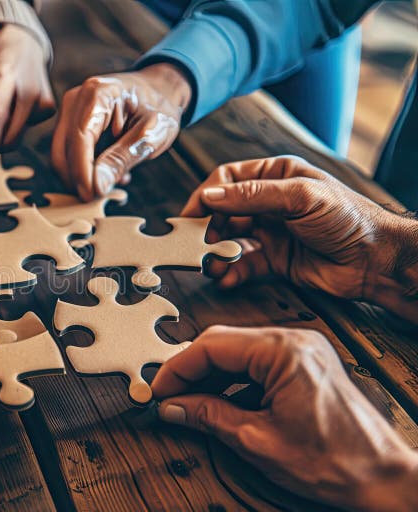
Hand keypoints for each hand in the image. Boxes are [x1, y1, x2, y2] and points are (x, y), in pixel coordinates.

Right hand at [51, 63, 190, 200]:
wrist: (158, 92)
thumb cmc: (159, 107)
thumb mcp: (151, 135)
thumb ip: (121, 159)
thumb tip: (97, 187)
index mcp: (98, 93)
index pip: (80, 137)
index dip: (81, 171)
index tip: (90, 195)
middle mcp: (76, 99)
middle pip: (62, 149)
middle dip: (77, 179)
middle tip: (101, 197)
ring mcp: (70, 111)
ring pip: (61, 156)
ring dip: (80, 177)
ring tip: (112, 181)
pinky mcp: (70, 123)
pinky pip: (67, 154)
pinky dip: (83, 170)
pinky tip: (108, 172)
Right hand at [152, 325, 417, 511]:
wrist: (382, 477)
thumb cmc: (336, 462)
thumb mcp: (256, 441)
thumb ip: (208, 416)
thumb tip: (173, 406)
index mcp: (284, 352)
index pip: (212, 346)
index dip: (177, 369)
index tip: (158, 391)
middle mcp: (294, 340)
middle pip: (222, 343)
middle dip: (191, 371)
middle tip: (168, 398)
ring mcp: (301, 349)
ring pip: (237, 352)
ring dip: (211, 377)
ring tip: (190, 406)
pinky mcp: (304, 362)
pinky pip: (256, 362)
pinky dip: (233, 381)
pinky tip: (219, 404)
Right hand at [180, 156, 417, 322]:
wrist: (377, 261)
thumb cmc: (351, 219)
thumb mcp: (299, 196)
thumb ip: (252, 195)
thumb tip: (211, 196)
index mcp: (276, 176)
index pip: (227, 181)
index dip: (206, 197)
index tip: (191, 215)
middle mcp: (269, 204)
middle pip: (223, 213)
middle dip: (207, 230)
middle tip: (196, 245)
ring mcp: (270, 233)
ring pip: (229, 241)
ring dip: (216, 254)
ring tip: (211, 265)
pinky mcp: (274, 261)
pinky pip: (242, 265)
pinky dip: (231, 273)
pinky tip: (227, 278)